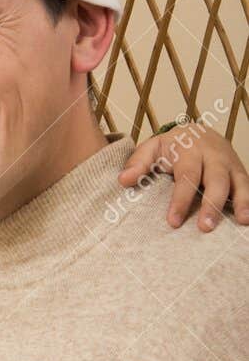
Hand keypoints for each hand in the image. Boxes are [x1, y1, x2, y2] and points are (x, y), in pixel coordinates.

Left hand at [119, 121, 248, 231]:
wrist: (197, 133)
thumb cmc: (171, 147)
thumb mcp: (152, 149)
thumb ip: (138, 163)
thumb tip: (123, 181)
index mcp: (190, 150)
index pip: (187, 176)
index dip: (181, 200)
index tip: (173, 222)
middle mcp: (214, 156)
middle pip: (216, 180)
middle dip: (212, 204)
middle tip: (205, 228)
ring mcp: (231, 164)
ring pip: (239, 182)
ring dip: (242, 202)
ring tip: (242, 221)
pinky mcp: (241, 173)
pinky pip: (248, 187)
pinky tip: (247, 219)